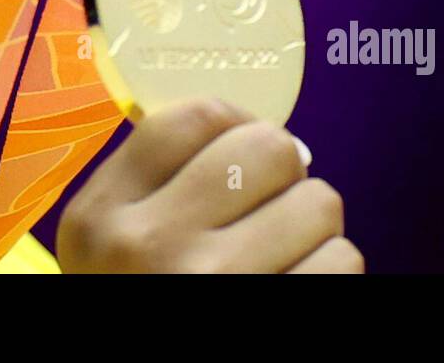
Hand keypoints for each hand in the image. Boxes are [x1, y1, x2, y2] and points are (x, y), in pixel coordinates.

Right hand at [56, 97, 362, 272]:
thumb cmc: (141, 299)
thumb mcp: (110, 244)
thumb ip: (158, 183)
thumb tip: (265, 136)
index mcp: (101, 217)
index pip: (194, 117)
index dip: (236, 122)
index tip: (242, 147)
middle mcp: (151, 249)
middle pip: (267, 147)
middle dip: (283, 172)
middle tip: (267, 204)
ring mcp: (216, 290)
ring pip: (319, 202)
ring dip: (311, 227)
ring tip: (279, 255)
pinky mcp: (274, 327)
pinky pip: (342, 262)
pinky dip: (330, 271)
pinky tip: (295, 286)